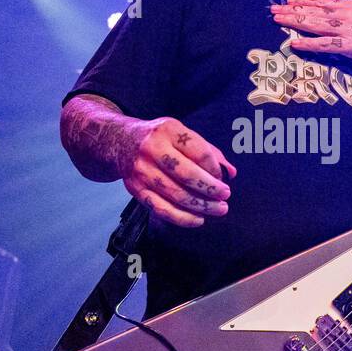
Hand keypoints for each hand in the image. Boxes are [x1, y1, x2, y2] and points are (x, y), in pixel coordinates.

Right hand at [119, 118, 235, 227]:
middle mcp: (152, 149)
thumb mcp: (182, 134)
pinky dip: (182, 218)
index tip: (223, 178)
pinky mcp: (135, 189)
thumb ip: (208, 151)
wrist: (120, 142)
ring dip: (201, 206)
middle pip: (188, 175)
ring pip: (176, 194)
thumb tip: (230, 173)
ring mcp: (142, 171)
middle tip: (225, 196)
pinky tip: (198, 219)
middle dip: (211, 189)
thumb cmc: (160, 139)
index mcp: (169, 130)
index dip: (215, 169)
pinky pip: (161, 209)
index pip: (199, 153)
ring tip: (218, 209)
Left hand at [271, 0, 351, 67]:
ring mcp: (345, 30)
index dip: (303, 1)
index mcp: (350, 6)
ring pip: (314, 24)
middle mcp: (344, 15)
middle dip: (291, 10)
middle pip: (312, 11)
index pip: (321, 2)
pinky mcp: (348, 46)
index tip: (288, 1)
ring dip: (294, 21)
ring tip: (277, 20)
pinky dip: (308, 43)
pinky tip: (294, 42)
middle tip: (272, 10)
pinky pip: (323, 45)